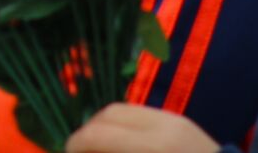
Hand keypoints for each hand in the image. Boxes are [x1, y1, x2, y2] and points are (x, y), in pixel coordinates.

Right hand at [65, 104, 221, 152]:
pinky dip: (126, 128)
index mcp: (155, 146)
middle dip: (89, 131)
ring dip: (106, 127)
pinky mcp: (182, 121)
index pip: (99, 133)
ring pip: (125, 109)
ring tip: (102, 149)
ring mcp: (175, 119)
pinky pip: (142, 115)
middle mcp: (163, 124)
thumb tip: (85, 152)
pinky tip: (126, 147)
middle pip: (109, 113)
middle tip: (82, 152)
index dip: (76, 144)